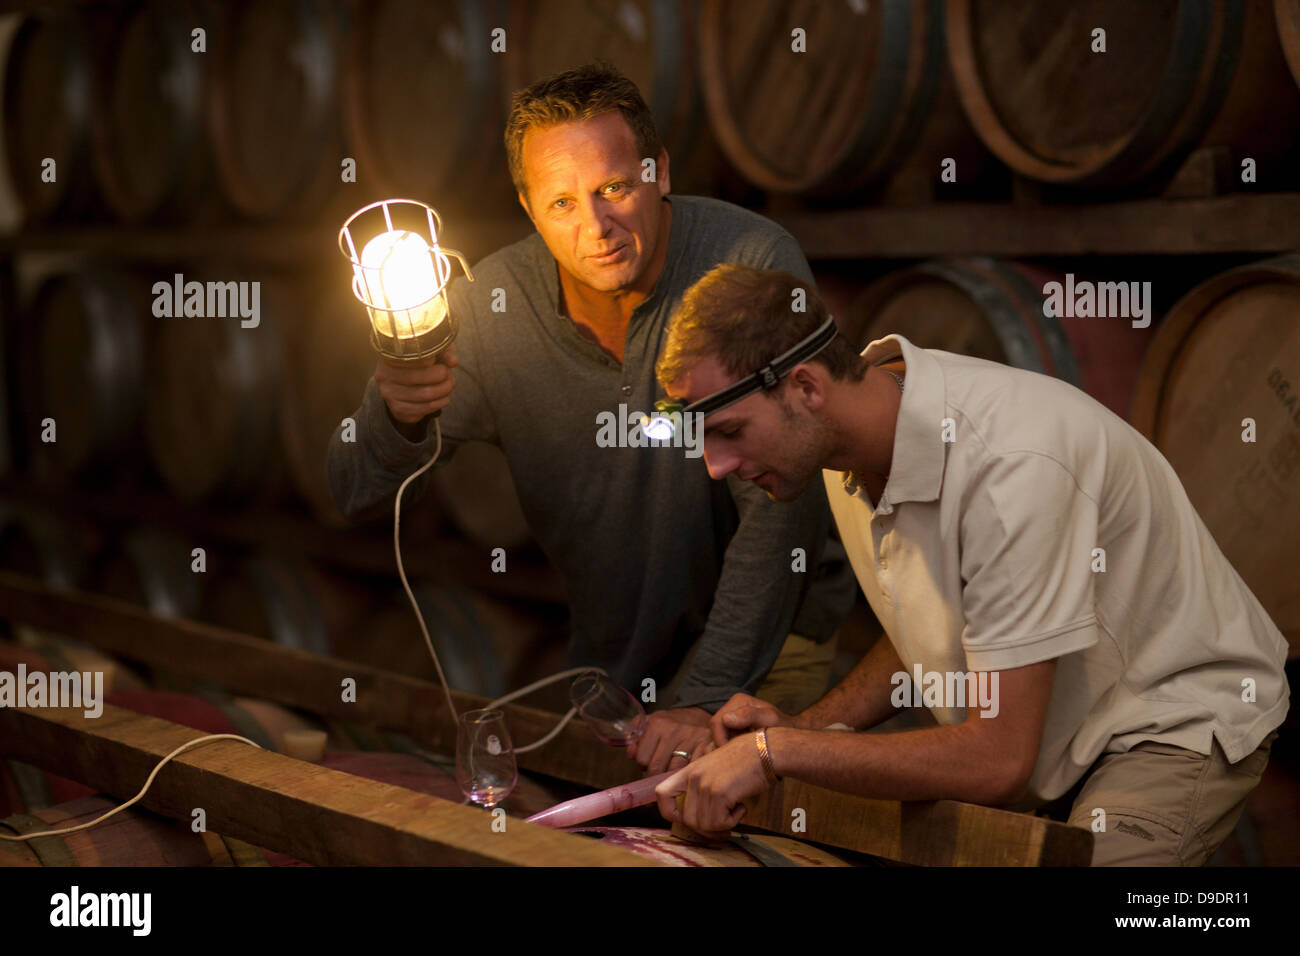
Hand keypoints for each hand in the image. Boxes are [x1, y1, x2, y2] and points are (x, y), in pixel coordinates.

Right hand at [374, 346, 458, 423]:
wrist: (401, 383)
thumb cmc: (418, 361)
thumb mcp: (429, 349)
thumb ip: (442, 351)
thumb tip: (453, 362)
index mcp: (389, 356)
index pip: (412, 357)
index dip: (430, 358)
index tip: (438, 359)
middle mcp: (384, 375)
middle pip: (421, 377)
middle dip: (443, 375)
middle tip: (448, 373)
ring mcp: (390, 394)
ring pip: (426, 395)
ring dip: (445, 389)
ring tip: (449, 383)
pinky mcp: (398, 410)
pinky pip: (426, 409)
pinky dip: (441, 402)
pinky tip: (443, 396)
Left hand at [628, 707, 714, 775]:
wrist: (698, 716)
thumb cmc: (671, 724)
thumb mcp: (649, 723)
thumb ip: (635, 737)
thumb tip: (630, 754)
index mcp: (657, 723)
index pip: (641, 758)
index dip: (643, 764)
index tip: (648, 763)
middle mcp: (674, 730)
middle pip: (656, 768)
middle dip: (655, 773)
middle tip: (659, 770)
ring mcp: (691, 738)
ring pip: (674, 772)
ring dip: (671, 777)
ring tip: (671, 772)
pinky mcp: (706, 746)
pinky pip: (691, 770)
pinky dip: (687, 774)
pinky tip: (686, 770)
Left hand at [654, 732, 769, 835]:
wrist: (766, 750)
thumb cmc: (746, 760)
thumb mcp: (715, 768)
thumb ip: (701, 786)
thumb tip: (694, 816)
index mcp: (689, 770)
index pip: (661, 794)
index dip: (670, 812)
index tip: (688, 817)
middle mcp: (693, 777)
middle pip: (687, 820)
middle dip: (706, 827)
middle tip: (724, 820)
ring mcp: (705, 784)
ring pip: (703, 825)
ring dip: (721, 825)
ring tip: (734, 810)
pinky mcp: (719, 793)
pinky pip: (719, 823)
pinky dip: (732, 822)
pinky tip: (741, 807)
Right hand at [710, 693, 793, 747]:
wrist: (791, 733)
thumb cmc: (783, 727)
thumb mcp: (770, 720)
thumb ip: (750, 715)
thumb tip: (726, 719)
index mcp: (738, 701)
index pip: (717, 722)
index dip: (721, 740)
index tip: (733, 754)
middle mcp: (732, 706)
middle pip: (715, 730)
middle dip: (723, 744)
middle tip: (739, 755)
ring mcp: (732, 717)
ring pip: (717, 736)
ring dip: (727, 747)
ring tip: (743, 752)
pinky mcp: (733, 728)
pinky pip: (723, 740)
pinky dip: (730, 748)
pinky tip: (742, 751)